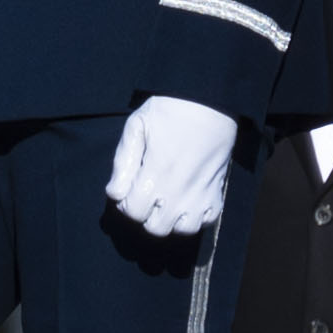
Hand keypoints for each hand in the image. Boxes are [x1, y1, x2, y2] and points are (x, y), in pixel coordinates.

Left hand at [102, 94, 239, 240]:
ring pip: (181, 230)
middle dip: (146, 214)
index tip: (131, 188)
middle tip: (148, 193)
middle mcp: (179, 190)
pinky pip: (205, 222)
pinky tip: (188, 200)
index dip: (127, 202)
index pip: (133, 212)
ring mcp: (201, 195)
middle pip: (155, 228)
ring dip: (171, 220)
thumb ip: (123, 161)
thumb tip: (115, 193)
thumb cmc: (169, 111)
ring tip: (167, 200)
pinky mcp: (217, 194)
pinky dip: (195, 217)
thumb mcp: (137, 125)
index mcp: (156, 172)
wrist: (209, 102)